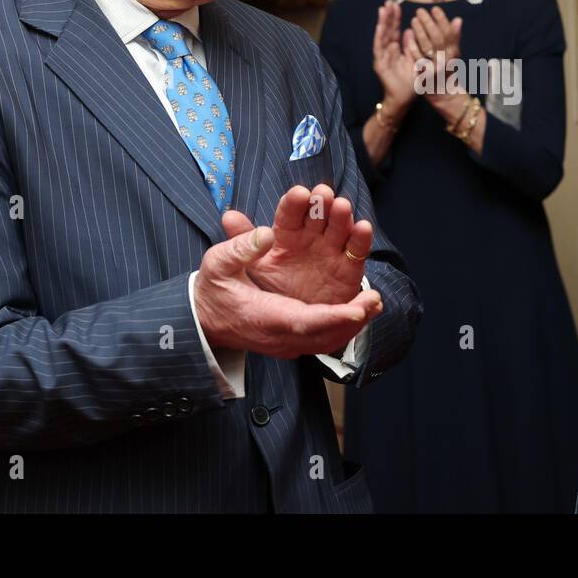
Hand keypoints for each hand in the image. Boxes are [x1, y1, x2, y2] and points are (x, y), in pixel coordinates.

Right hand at [193, 198, 382, 357]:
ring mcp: (285, 344)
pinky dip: (343, 328)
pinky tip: (361, 312)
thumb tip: (267, 233)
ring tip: (375, 303)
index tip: (357, 311)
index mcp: (263, 317)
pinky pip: (321, 341)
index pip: (302, 321)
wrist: (202, 321)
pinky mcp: (290, 342)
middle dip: (352, 318)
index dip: (332, 317)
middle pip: (322, 334)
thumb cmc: (211, 290)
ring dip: (352, 325)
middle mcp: (279, 336)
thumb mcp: (216, 264)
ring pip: (326, 341)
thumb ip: (239, 248)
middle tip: (375, 301)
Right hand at [373, 0, 416, 111]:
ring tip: (383, 9)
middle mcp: (388, 51)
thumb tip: (411, 29)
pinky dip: (379, 37)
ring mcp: (382, 56)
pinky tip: (380, 27)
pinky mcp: (380, 64)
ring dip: (382, 23)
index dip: (396, 18)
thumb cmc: (410, 81)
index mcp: (396, 49)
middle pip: (388, 30)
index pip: (395, 30)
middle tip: (389, 1)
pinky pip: (379, 48)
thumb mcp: (415, 60)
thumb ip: (413, 46)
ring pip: (382, 36)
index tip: (396, 5)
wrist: (403, 98)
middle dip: (388, 16)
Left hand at [405, 6, 465, 115]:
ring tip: (414, 19)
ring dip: (419, 31)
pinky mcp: (425, 74)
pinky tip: (408, 36)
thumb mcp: (454, 54)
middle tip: (420, 11)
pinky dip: (413, 46)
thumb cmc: (448, 70)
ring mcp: (435, 67)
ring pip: (427, 46)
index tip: (434, 8)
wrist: (445, 94)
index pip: (448, 32)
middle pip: (437, 38)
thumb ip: (454, 37)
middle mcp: (446, 60)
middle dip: (428, 22)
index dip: (441, 20)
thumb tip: (457, 19)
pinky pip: (417, 58)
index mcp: (454, 53)